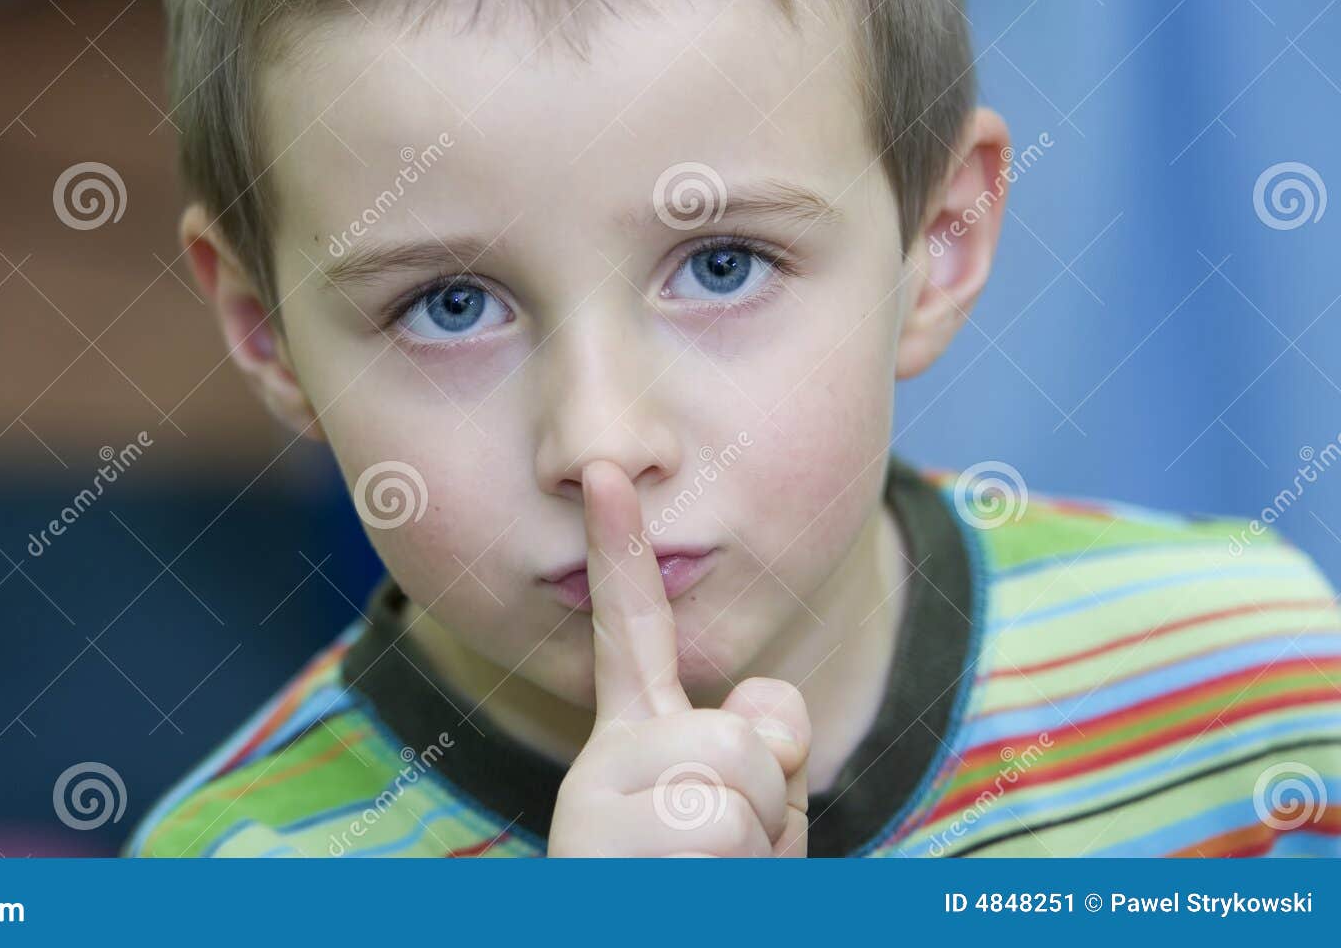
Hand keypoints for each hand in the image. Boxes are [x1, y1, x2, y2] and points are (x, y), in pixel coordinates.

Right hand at [547, 459, 810, 856]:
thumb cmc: (711, 905)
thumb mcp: (756, 830)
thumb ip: (765, 749)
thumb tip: (767, 704)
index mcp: (634, 749)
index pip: (637, 635)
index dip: (621, 552)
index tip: (604, 477)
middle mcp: (609, 759)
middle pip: (758, 724)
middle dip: (778, 800)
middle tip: (727, 868)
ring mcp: (604, 796)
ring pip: (753, 770)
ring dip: (763, 845)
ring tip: (706, 888)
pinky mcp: (611, 831)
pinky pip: (733, 821)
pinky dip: (743, 871)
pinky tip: (690, 892)